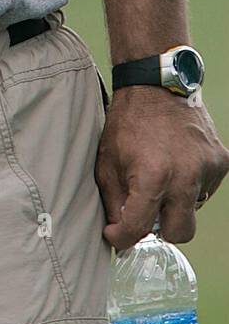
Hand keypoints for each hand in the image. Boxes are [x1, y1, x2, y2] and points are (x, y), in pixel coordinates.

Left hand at [96, 86, 228, 249]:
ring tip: (160, 174)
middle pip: (179, 233)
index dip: (123, 239)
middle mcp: (185, 176)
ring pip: (193, 210)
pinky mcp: (221, 162)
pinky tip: (176, 163)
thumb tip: (120, 234)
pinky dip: (190, 185)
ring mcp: (207, 169)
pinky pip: (206, 189)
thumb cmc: (127, 122)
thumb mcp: (107, 161)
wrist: (156, 84)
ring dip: (176, 203)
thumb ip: (114, 202)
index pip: (140, 229)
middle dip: (160, 230)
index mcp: (152, 176)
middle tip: (145, 213)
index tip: (116, 236)